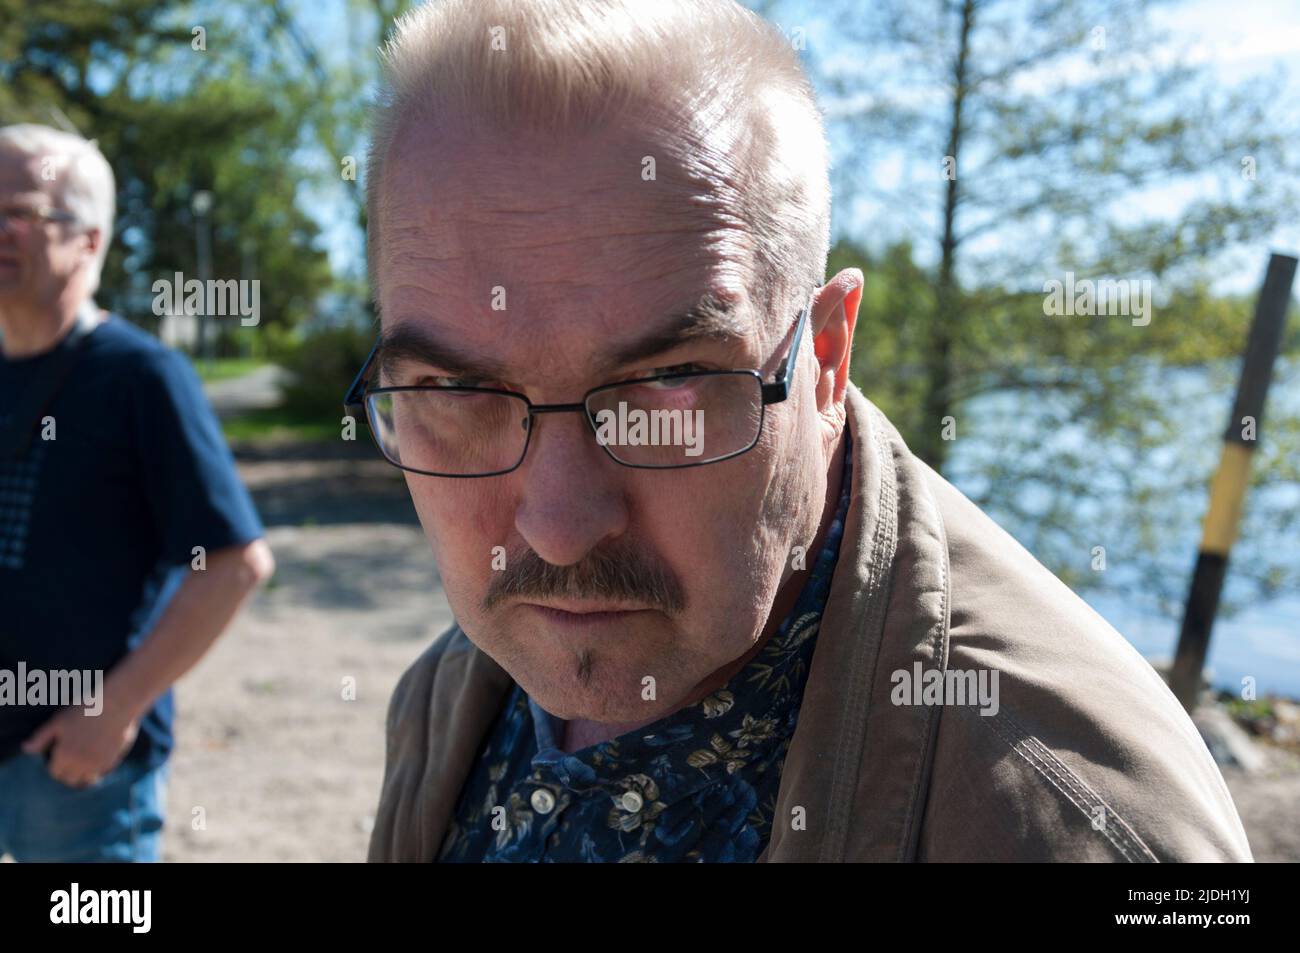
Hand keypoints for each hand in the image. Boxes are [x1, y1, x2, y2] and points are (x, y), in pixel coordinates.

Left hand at [21, 704, 139, 787]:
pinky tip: (99, 755)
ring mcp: (99, 764)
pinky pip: (103, 772)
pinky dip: (99, 768)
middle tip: (70, 759)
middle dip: (68, 773)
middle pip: (71, 780)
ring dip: (84, 774)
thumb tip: (25, 749)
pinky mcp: (114, 760)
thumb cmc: (84, 709)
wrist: (117, 704)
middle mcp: (81, 765)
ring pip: (88, 780)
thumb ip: (41, 738)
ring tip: (84, 762)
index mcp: (65, 756)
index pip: (56, 773)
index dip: (55, 765)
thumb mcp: (58, 722)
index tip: (59, 755)